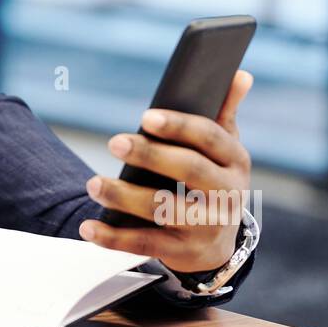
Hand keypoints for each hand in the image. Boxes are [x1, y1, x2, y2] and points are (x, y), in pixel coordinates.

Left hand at [78, 70, 253, 273]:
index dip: (178, 126)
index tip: (145, 116)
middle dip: (150, 155)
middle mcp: (227, 195)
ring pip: (164, 210)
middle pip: (189, 171)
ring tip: (93, 184)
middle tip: (114, 142)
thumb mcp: (223, 149)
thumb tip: (240, 73)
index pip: (209, 137)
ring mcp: (207, 227)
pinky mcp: (183, 252)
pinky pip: (146, 244)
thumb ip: (223, 112)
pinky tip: (87, 227)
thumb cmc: (211, 178)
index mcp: (235, 160)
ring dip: (125, 197)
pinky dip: (114, 238)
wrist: (218, 243)